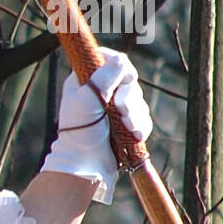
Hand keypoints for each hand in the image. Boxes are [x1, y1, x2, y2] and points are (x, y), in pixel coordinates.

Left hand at [40, 50, 151, 203]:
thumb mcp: (86, 98)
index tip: (124, 77)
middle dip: (128, 97)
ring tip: (127, 127)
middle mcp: (101, 91)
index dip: (120, 65)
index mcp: (86, 80)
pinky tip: (134, 135)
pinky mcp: (125, 123)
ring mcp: (114, 107)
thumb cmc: (79, 130)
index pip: (108, 59)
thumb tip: (121, 60)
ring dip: (135, 114)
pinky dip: (140, 126)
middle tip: (121, 110)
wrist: (86, 163)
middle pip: (128, 80)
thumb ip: (104, 76)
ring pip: (138, 99)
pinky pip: (143, 117)